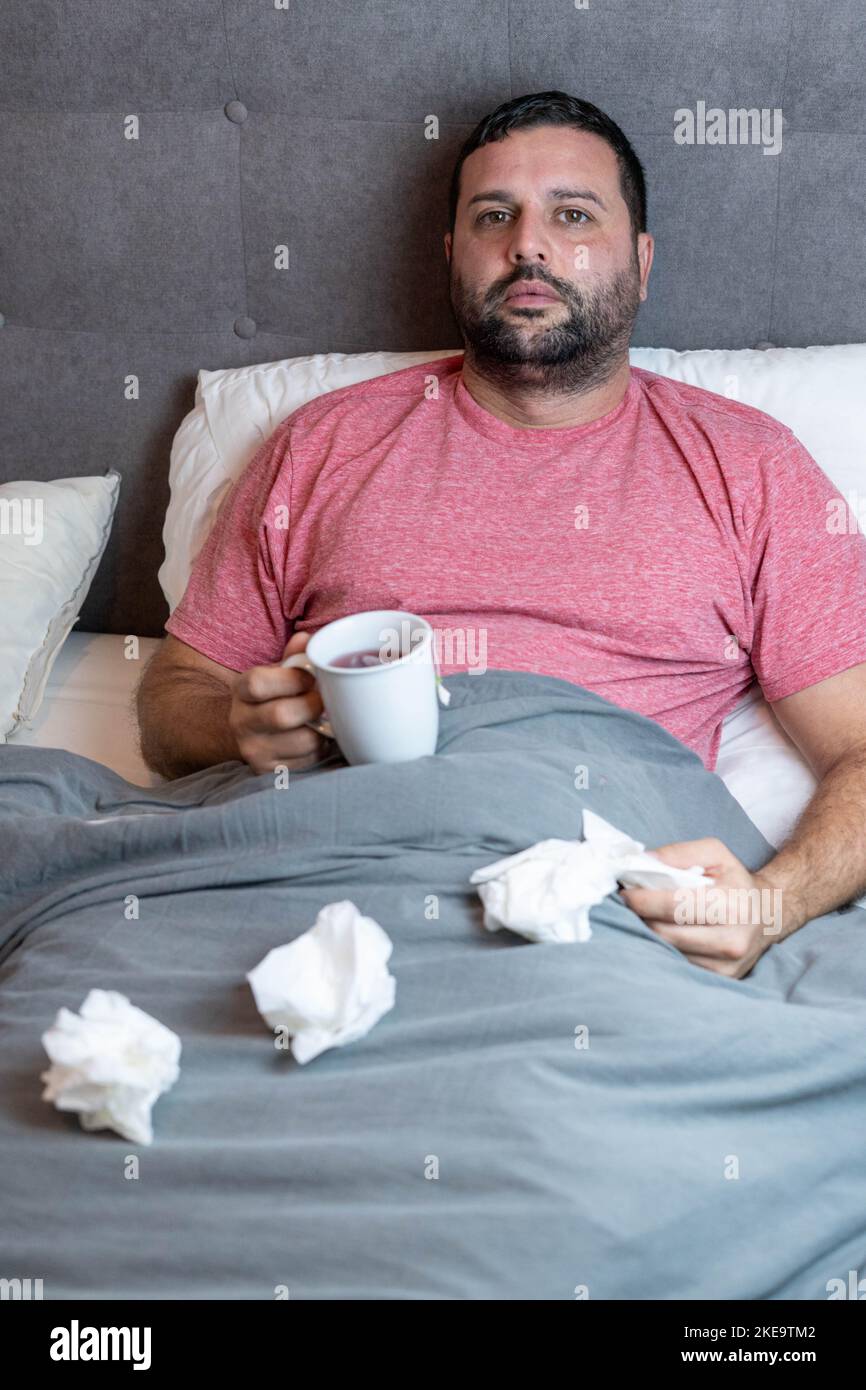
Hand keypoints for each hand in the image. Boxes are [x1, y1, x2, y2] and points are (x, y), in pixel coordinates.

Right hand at [228, 631, 328, 773]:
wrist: (249, 731)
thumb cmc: (273, 695)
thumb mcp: (276, 672)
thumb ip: (294, 656)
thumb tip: (308, 640)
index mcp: (241, 690)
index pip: (259, 683)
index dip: (292, 679)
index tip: (310, 678)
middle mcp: (240, 722)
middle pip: (281, 715)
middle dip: (313, 705)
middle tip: (325, 700)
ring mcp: (253, 750)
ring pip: (302, 741)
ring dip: (323, 728)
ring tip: (324, 718)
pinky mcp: (269, 772)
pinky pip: (308, 761)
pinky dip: (321, 748)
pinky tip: (318, 736)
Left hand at [618, 837, 799, 978]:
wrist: (769, 914)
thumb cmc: (736, 881)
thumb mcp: (714, 854)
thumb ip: (679, 853)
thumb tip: (643, 862)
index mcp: (733, 904)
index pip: (674, 906)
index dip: (642, 899)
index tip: (624, 892)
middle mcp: (732, 939)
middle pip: (665, 933)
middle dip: (640, 917)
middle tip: (628, 905)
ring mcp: (726, 965)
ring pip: (668, 952)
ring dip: (648, 935)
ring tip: (644, 917)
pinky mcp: (720, 979)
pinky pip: (678, 965)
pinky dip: (663, 950)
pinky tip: (661, 934)